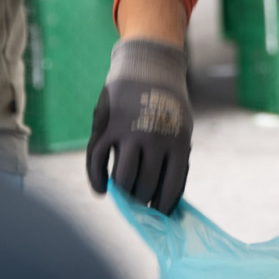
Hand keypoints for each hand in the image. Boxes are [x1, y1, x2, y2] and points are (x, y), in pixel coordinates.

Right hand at [87, 37, 192, 211]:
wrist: (150, 64)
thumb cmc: (168, 102)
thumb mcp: (182, 127)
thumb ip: (175, 159)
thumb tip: (169, 200)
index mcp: (177, 141)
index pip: (171, 187)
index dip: (163, 207)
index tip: (158, 215)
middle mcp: (153, 139)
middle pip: (145, 187)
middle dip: (142, 201)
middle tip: (140, 205)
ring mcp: (128, 132)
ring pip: (122, 179)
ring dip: (123, 194)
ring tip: (125, 195)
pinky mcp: (106, 126)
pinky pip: (97, 161)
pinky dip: (97, 180)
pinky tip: (102, 190)